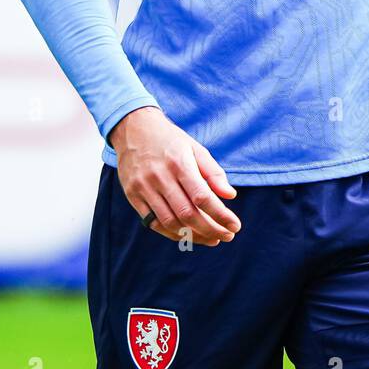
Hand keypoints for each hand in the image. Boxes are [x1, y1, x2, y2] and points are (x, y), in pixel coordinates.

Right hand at [108, 106, 241, 246]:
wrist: (133, 129)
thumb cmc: (171, 141)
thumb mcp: (195, 148)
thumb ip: (213, 173)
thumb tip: (231, 196)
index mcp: (179, 162)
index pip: (202, 197)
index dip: (221, 215)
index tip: (235, 226)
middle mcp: (160, 176)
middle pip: (187, 213)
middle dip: (210, 229)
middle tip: (227, 237)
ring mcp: (143, 187)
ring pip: (170, 222)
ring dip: (193, 236)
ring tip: (212, 239)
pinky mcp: (133, 196)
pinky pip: (153, 222)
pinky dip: (172, 233)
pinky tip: (188, 235)